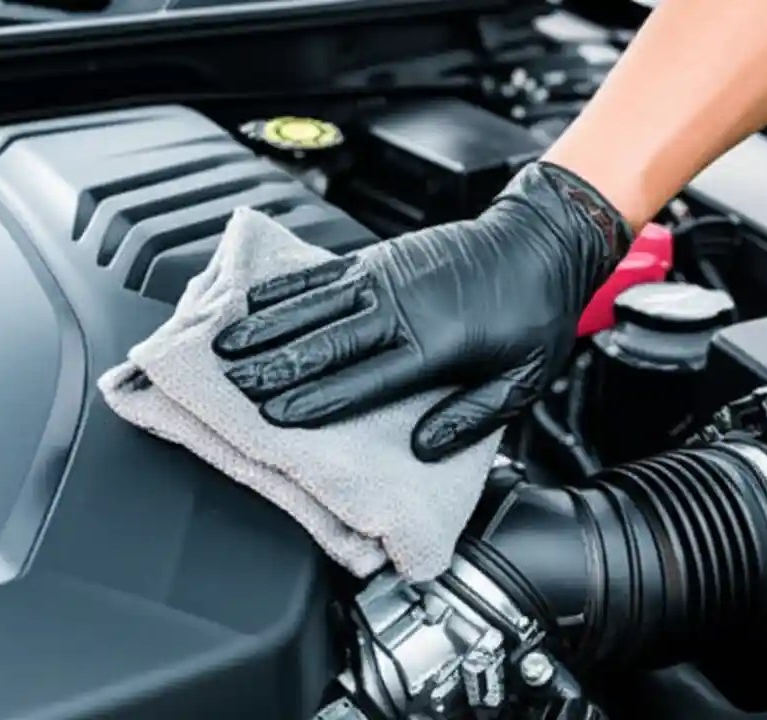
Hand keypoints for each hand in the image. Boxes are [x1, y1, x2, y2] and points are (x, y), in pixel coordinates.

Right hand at [213, 162, 631, 460]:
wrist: (542, 238)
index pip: (364, 379)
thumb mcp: (524, 379)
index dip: (317, 398)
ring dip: (266, 325)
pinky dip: (287, 288)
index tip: (275, 413)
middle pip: (326, 341)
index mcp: (435, 347)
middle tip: (229, 382)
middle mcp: (400, 309)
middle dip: (273, 363)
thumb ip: (472, 416)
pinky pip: (324, 274)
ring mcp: (386, 278)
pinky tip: (254, 299)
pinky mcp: (380, 259)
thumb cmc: (535, 312)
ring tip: (224, 344)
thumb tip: (423, 450)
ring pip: (314, 305)